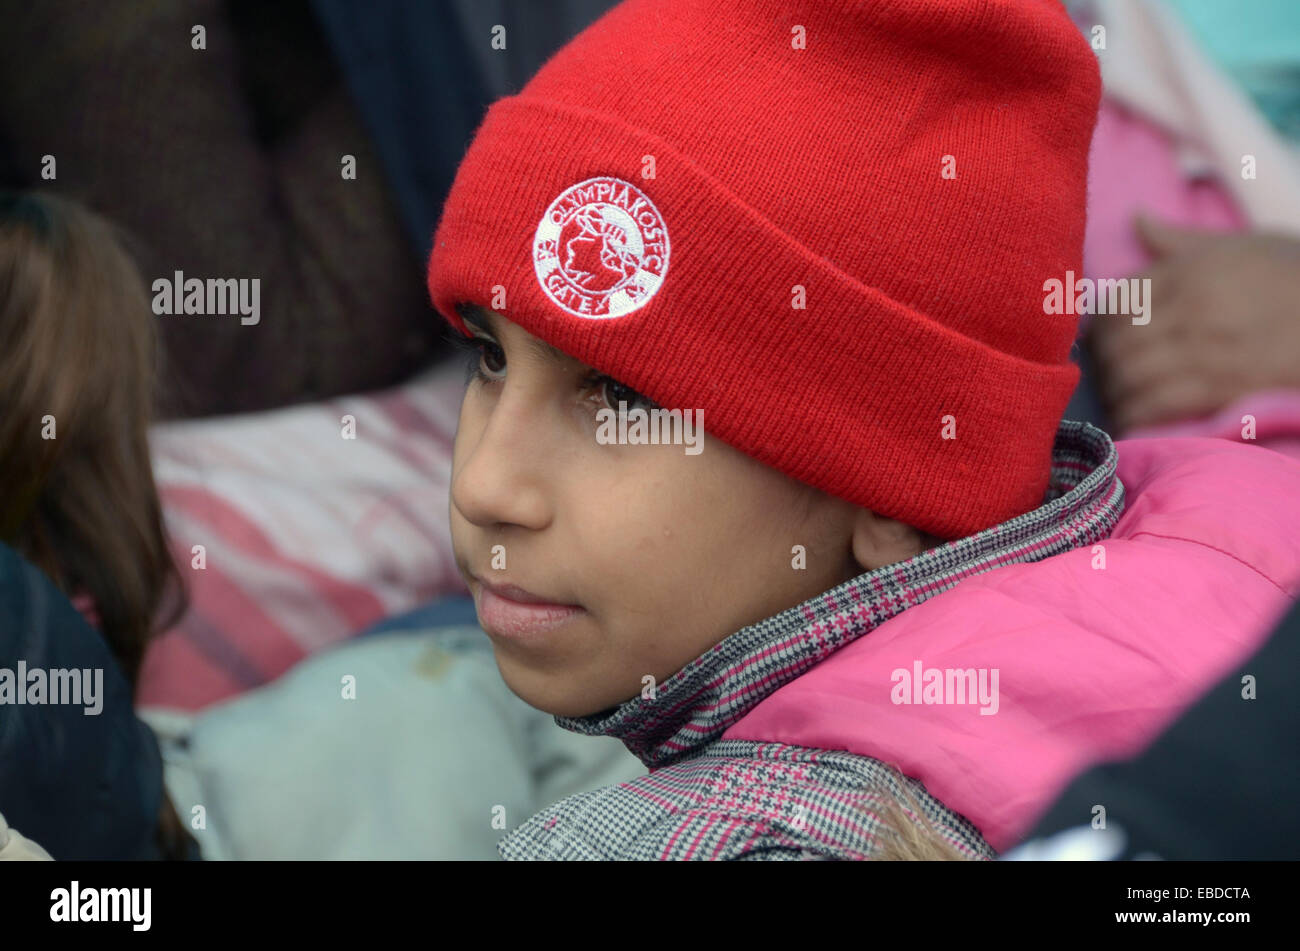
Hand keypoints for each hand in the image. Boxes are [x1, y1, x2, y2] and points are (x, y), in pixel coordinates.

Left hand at [1085, 216, 1299, 432]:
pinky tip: (1131, 419)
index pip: (1120, 299)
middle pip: (1119, 340)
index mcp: (1193, 271)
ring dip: (1116, 392)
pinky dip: (1136, 414)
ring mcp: (1207, 348)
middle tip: (1103, 374)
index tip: (1101, 338)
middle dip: (1104, 362)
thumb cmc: (1296, 276)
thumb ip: (1182, 241)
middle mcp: (1194, 308)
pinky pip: (1158, 403)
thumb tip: (1136, 220)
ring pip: (1132, 374)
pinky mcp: (1222, 386)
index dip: (1103, 324)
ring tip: (1116, 400)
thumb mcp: (1244, 246)